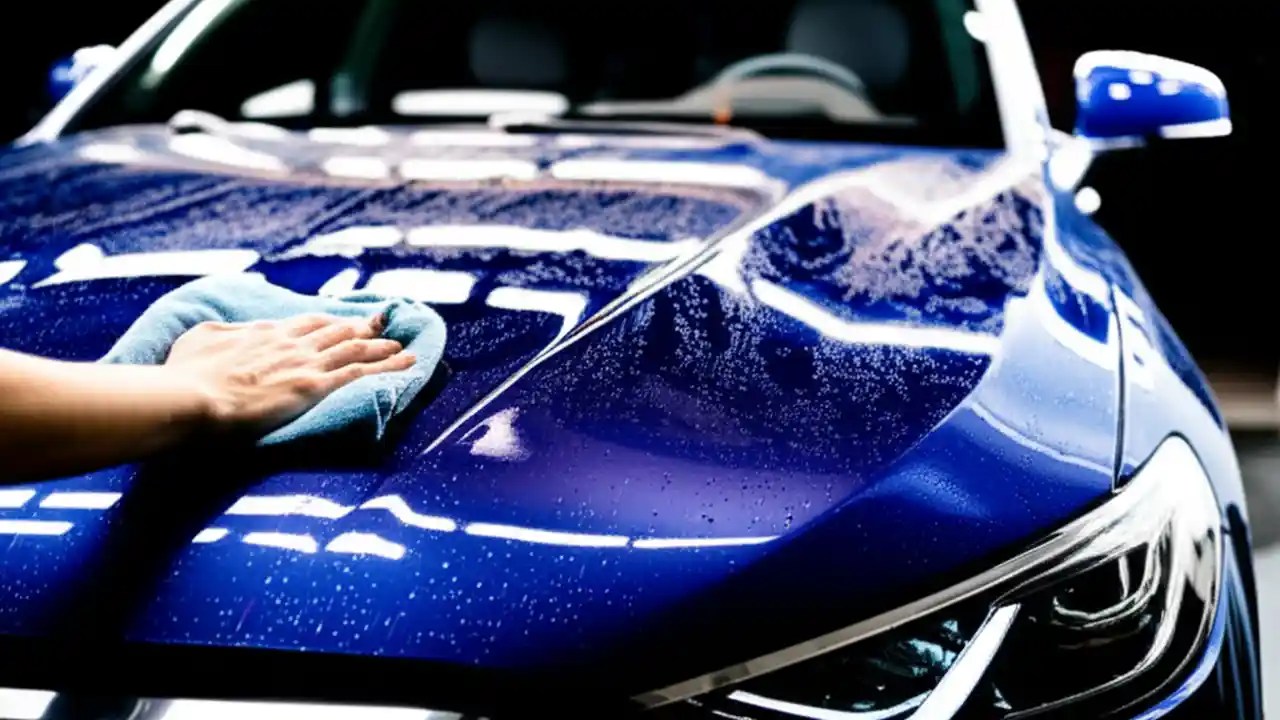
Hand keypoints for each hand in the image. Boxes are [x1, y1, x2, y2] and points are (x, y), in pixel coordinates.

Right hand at [164, 313, 415, 434]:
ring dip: (382, 346)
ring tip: (403, 346)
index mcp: (265, 331)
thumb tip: (231, 331)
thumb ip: (224, 332)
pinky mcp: (313, 386)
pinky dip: (386, 366)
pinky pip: (359, 372)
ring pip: (354, 348)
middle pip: (336, 331)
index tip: (343, 322)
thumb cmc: (186, 374)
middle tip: (384, 325)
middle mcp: (291, 342)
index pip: (306, 323)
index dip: (329, 321)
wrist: (191, 397)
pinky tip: (406, 364)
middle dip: (363, 328)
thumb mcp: (200, 338)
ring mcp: (304, 363)